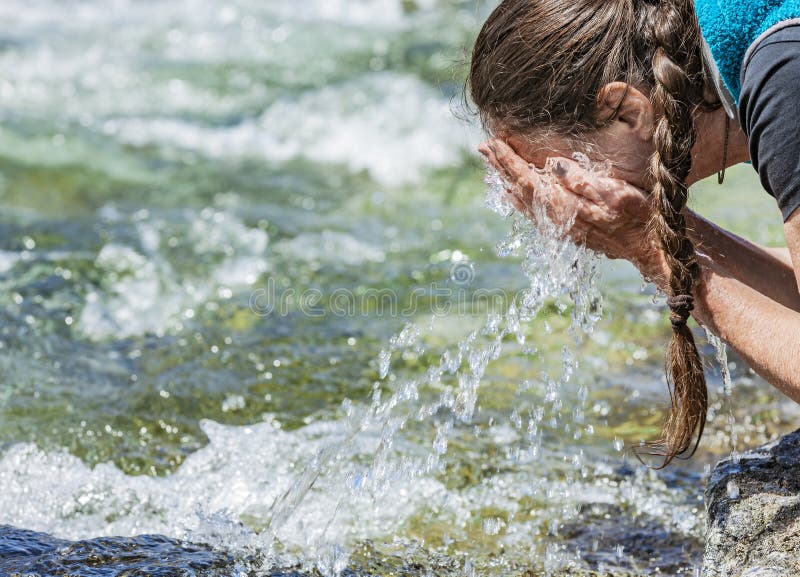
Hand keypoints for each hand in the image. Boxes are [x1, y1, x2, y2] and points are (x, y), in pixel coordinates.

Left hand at [479, 138, 668, 283]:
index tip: (491, 143)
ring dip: (506, 181)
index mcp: (562, 206)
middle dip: (500, 167)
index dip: (507, 160)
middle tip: (483, 148)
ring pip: (522, 201)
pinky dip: (519, 197)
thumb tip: (552, 165)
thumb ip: (581, 180)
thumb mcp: (615, 193)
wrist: (650, 245)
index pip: (525, 179)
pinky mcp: (565, 229)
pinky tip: (515, 192)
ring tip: (493, 166)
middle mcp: (554, 218)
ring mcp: (558, 225)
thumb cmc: (637, 216)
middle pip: (517, 189)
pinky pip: (532, 210)